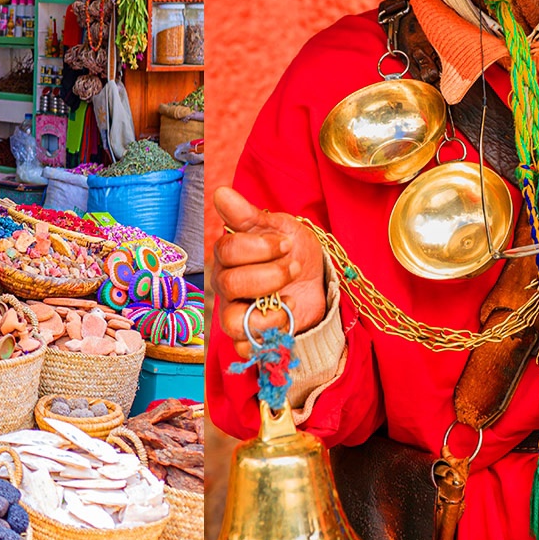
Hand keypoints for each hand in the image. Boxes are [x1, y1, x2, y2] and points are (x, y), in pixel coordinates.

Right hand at [212, 186, 327, 357]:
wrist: (318, 282)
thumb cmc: (293, 251)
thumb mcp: (279, 227)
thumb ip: (248, 216)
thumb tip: (220, 193)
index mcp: (229, 255)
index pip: (227, 250)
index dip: (259, 247)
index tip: (286, 243)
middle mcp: (226, 284)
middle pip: (229, 284)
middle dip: (270, 275)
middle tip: (295, 267)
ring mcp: (235, 312)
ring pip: (232, 321)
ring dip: (269, 310)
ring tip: (290, 298)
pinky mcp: (250, 337)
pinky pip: (245, 346)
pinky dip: (271, 332)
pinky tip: (288, 314)